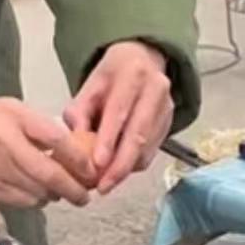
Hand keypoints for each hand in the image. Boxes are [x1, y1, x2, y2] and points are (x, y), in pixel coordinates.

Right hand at [0, 98, 97, 209]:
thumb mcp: (10, 108)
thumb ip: (38, 126)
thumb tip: (68, 147)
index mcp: (14, 121)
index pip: (57, 142)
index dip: (79, 159)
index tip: (90, 168)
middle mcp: (6, 148)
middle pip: (51, 176)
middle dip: (74, 189)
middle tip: (85, 194)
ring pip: (37, 194)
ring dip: (55, 196)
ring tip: (62, 193)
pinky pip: (19, 202)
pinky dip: (34, 201)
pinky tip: (38, 195)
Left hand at [66, 41, 172, 193]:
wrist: (140, 59)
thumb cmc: (112, 76)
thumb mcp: (89, 86)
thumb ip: (78, 113)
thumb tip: (75, 147)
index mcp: (132, 73)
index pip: (119, 110)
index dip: (108, 140)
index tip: (97, 164)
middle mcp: (155, 88)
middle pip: (139, 134)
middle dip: (120, 165)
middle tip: (103, 186)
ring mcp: (167, 106)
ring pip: (148, 146)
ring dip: (126, 168)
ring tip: (105, 182)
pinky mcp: (170, 122)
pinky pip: (153, 151)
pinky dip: (134, 164)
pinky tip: (119, 169)